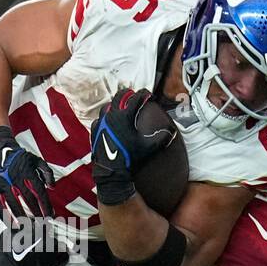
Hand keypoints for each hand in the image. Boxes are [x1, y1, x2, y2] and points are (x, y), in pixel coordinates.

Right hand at [0, 126, 55, 220]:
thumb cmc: (18, 158)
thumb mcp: (36, 160)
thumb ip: (47, 173)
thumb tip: (53, 187)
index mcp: (27, 171)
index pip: (39, 191)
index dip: (45, 205)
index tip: (49, 216)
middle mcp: (14, 177)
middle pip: (27, 200)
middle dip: (36, 214)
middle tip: (41, 224)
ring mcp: (2, 183)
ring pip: (13, 204)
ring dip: (22, 218)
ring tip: (28, 227)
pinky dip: (5, 216)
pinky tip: (11, 224)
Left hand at [91, 88, 174, 205]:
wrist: (111, 172)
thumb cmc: (130, 159)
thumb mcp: (149, 148)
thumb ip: (162, 138)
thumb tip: (172, 131)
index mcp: (125, 116)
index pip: (136, 98)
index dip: (144, 94)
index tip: (149, 96)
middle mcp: (111, 116)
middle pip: (119, 97)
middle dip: (127, 93)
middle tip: (133, 94)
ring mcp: (101, 123)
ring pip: (106, 106)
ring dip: (115, 104)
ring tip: (120, 106)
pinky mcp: (94, 131)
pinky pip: (98, 119)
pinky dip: (105, 117)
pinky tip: (108, 121)